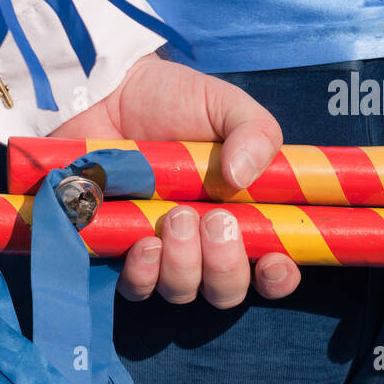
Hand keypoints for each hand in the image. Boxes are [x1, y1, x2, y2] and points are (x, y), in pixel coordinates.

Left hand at [52, 54, 299, 306]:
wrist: (105, 92)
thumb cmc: (173, 99)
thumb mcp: (226, 105)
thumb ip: (256, 133)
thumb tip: (243, 179)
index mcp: (242, 214)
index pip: (272, 268)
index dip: (278, 278)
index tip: (272, 260)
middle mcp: (204, 244)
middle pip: (227, 291)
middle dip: (226, 266)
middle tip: (215, 220)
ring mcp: (161, 252)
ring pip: (182, 291)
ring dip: (185, 264)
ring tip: (176, 216)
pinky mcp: (118, 252)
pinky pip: (136, 288)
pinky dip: (144, 273)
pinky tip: (144, 242)